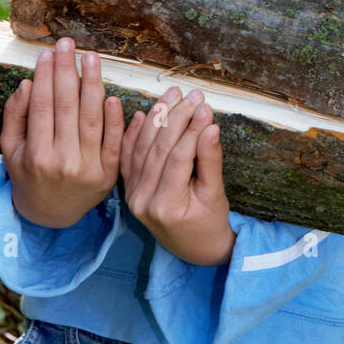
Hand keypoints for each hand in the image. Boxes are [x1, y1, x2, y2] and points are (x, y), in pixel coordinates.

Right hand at [0, 36, 124, 228]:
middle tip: (68, 44)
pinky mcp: (109, 174)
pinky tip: (109, 94)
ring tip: (90, 57)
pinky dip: (113, 117)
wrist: (51, 216)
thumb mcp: (11, 151)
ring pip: (91, 118)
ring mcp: (89, 169)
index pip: (42, 107)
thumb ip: (14, 117)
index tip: (47, 53)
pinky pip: (114, 140)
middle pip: (67, 107)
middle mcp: (63, 162)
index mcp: (36, 156)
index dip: (45, 78)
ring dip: (92, 84)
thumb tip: (26, 84)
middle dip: (67, 71)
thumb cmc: (29, 175)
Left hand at [120, 85, 234, 265]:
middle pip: (158, 148)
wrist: (193, 248)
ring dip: (156, 117)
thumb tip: (211, 126)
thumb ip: (210, 160)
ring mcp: (132, 195)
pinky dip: (133, 133)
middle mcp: (142, 201)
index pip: (179, 157)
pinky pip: (128, 156)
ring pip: (141, 147)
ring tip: (173, 95)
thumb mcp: (215, 194)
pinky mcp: (129, 189)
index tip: (206, 106)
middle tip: (193, 95)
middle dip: (177, 117)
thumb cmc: (209, 222)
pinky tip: (142, 113)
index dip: (193, 129)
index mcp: (166, 206)